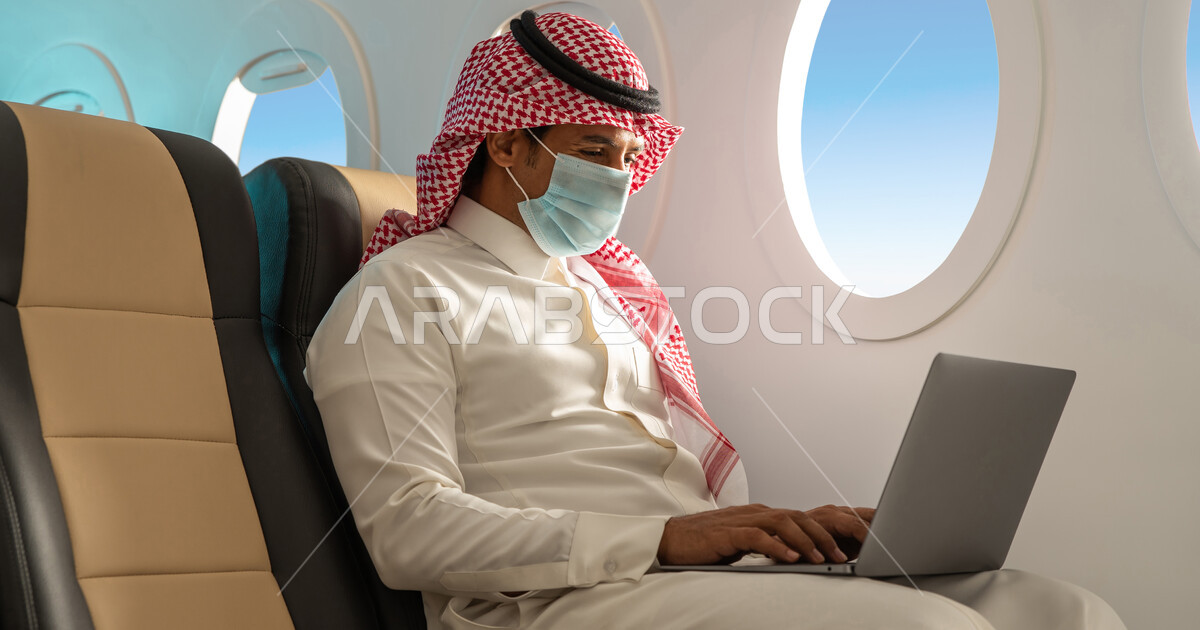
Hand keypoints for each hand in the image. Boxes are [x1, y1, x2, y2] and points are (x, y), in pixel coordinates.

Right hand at [656, 503, 875, 566]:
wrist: (672, 540)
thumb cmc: (707, 543)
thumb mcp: (744, 543)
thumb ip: (767, 543)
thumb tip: (794, 556)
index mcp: (760, 514)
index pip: (800, 517)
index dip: (823, 531)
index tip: (840, 547)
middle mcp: (755, 513)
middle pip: (797, 517)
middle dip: (823, 536)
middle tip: (841, 555)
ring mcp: (741, 520)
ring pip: (782, 523)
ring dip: (805, 541)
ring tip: (821, 558)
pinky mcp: (726, 533)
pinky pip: (757, 536)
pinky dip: (776, 546)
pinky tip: (790, 558)